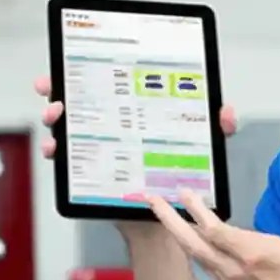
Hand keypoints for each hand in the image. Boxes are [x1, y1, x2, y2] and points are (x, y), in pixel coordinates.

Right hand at [33, 75, 237, 158]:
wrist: (170, 220)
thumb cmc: (183, 177)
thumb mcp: (204, 148)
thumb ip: (216, 129)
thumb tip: (225, 113)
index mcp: (138, 111)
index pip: (113, 82)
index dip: (93, 68)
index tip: (77, 58)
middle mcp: (114, 125)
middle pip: (81, 99)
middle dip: (61, 88)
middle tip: (54, 87)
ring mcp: (100, 146)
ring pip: (69, 125)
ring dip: (56, 117)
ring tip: (57, 115)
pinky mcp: (91, 171)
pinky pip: (68, 159)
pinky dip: (58, 152)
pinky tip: (56, 150)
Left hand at [145, 189, 279, 279]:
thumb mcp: (277, 244)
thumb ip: (245, 237)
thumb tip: (220, 231)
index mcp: (248, 254)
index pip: (213, 229)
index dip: (195, 210)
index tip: (183, 192)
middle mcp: (231, 270)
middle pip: (192, 243)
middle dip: (170, 220)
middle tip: (153, 200)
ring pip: (196, 255)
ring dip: (179, 234)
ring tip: (166, 216)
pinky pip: (206, 266)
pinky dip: (196, 249)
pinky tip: (192, 240)